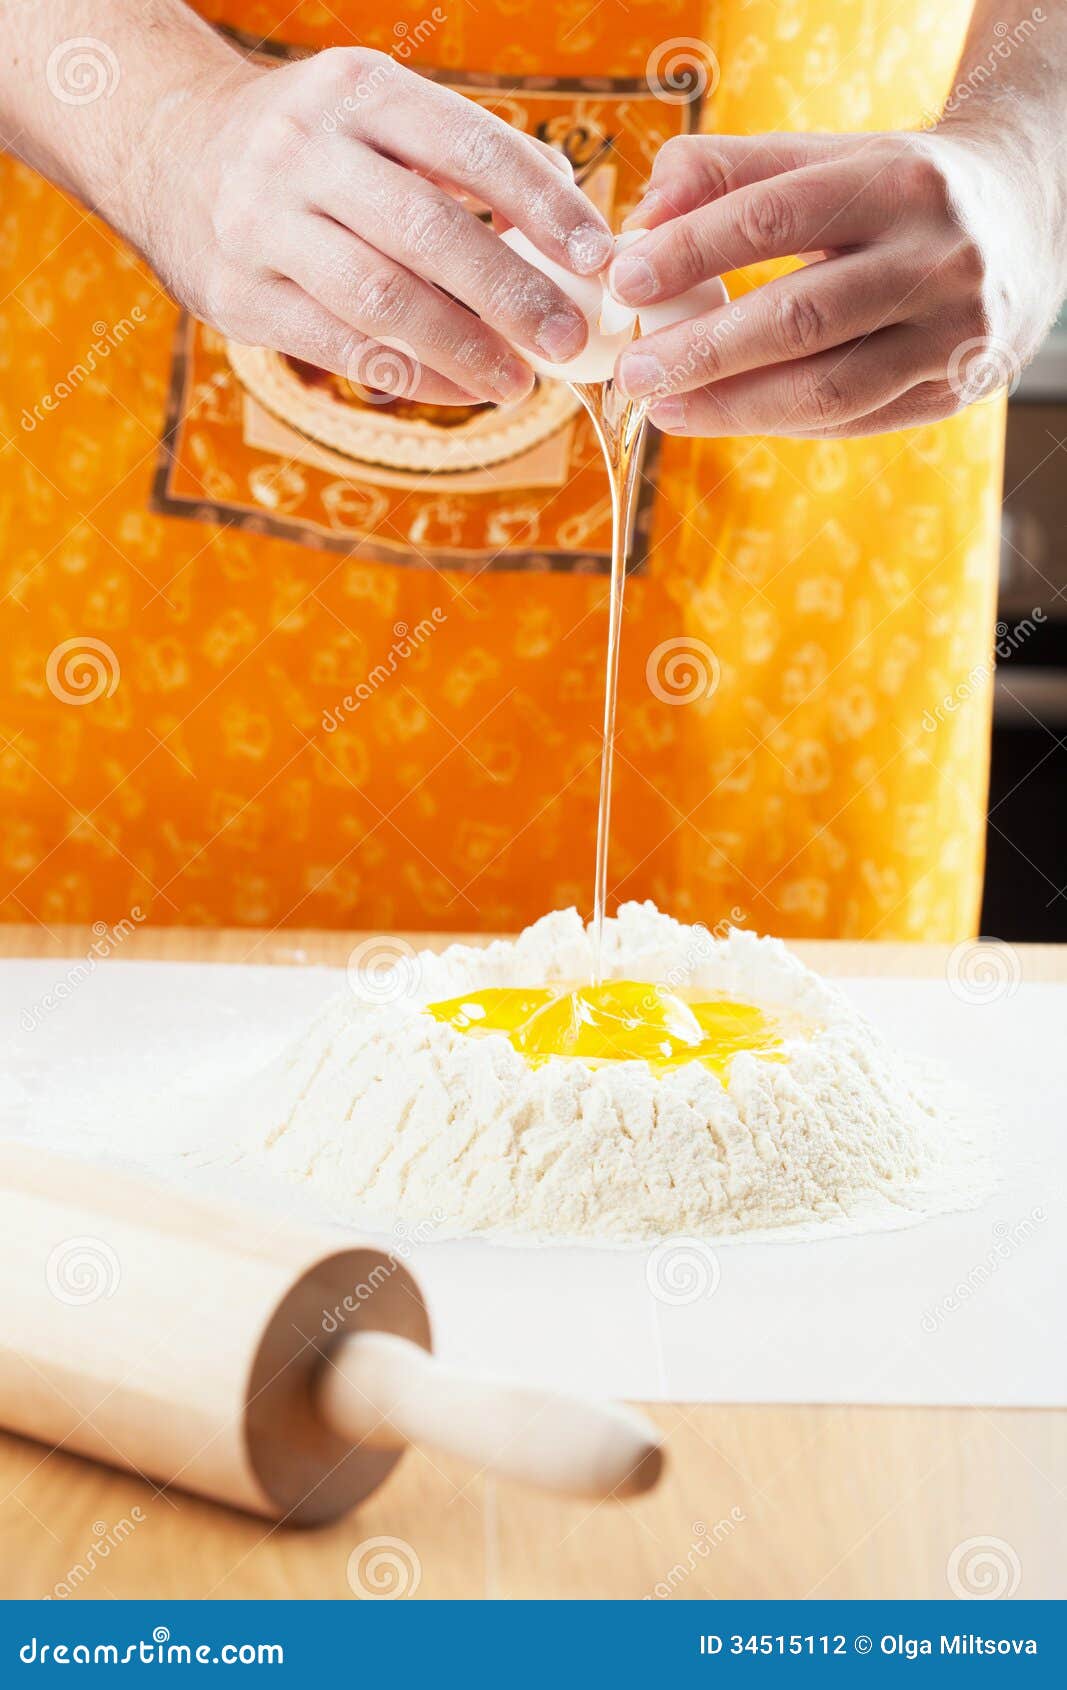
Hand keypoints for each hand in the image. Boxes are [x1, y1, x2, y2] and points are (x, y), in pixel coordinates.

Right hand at [142, 46, 613, 404]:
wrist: (165, 150)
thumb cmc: (309, 146)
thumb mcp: (375, 114)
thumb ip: (464, 153)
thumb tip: (568, 210)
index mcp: (356, 91)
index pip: (469, 146)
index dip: (543, 206)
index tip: (598, 259)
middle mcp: (302, 150)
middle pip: (428, 230)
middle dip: (511, 293)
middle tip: (568, 340)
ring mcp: (261, 224)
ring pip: (383, 299)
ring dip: (464, 349)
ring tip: (519, 383)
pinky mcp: (237, 295)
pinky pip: (342, 348)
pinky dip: (412, 377)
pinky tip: (460, 392)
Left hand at [609, 127, 1064, 437]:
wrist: (1025, 225)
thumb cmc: (895, 192)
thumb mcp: (828, 158)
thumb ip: (732, 171)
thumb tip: (644, 210)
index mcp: (898, 183)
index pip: (775, 216)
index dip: (692, 251)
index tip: (625, 280)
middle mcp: (935, 260)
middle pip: (801, 318)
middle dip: (704, 351)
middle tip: (634, 371)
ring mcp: (951, 335)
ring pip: (828, 389)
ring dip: (733, 406)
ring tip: (664, 407)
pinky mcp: (953, 391)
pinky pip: (851, 420)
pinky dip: (778, 422)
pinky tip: (721, 413)